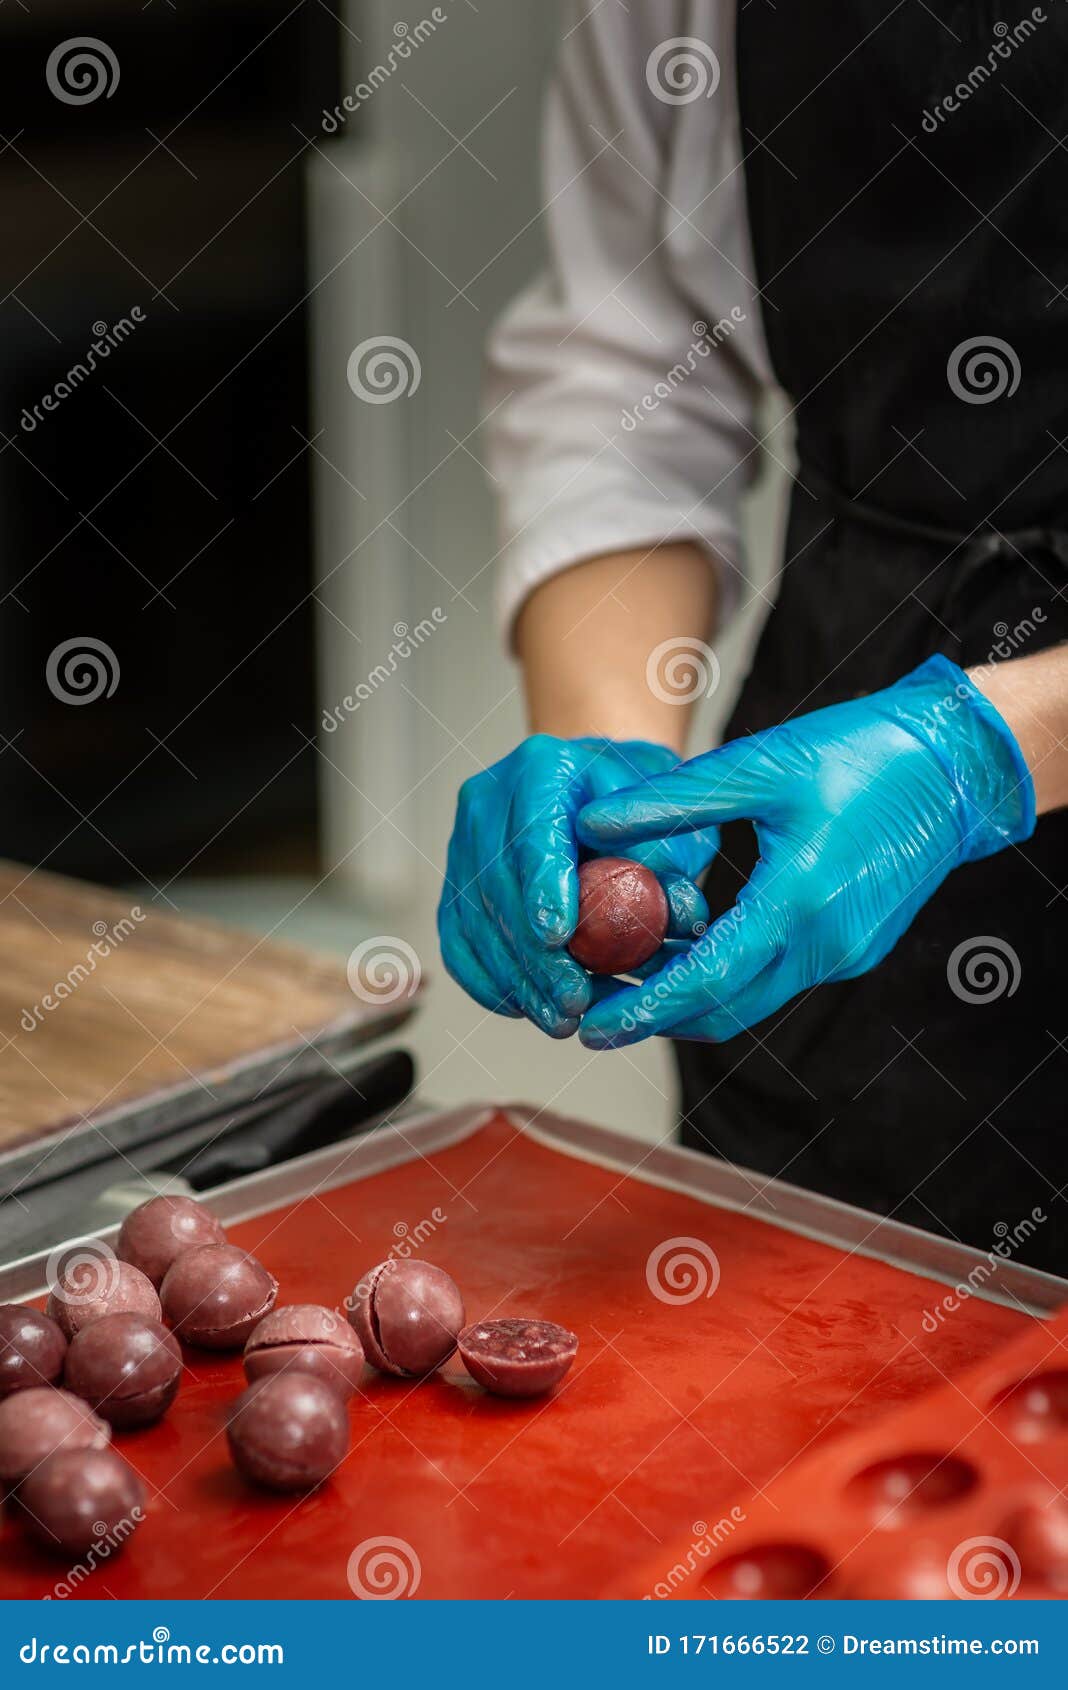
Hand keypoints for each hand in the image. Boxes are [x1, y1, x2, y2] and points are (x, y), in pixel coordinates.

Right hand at [438, 735, 717, 1035]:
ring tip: (561, 1020)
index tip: (559, 937)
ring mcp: (464, 842)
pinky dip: (490, 982)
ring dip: (517, 979)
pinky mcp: (456, 883)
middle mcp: (490, 799)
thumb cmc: (640, 803)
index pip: (534, 829)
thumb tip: (678, 914)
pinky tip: (525, 1009)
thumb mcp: (672, 817)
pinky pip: (459, 942)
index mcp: (542, 766)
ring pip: (475, 920)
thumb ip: (672, 861)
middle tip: (573, 1001)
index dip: (542, 885)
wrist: (597, 792)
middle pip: (499, 884)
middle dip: (534, 953)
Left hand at [575, 656, 1034, 1047]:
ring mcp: (845, 952)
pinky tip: (689, 947)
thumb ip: (673, 801)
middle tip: (592, 1011)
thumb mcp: (758, 766)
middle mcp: (826, 943)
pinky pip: (779, 977)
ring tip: (628, 977)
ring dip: (692, 997)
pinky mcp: (855, 947)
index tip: (593, 1024)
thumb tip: (592, 824)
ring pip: (752, 998)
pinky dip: (729, 975)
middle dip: (656, 1018)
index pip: (708, 981)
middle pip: (726, 1010)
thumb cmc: (860, 753)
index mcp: (800, 900)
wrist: (954, 766)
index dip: (646, 1008)